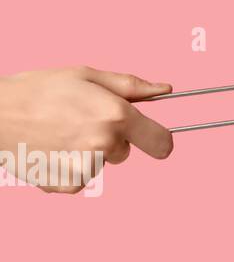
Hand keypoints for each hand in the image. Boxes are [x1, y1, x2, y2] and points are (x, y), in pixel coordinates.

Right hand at [0, 68, 173, 193]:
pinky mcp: (65, 185)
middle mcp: (104, 144)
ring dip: (88, 152)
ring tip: (60, 132)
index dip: (160, 139)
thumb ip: (131, 86)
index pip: (162, 142)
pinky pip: (80, 178)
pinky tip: (51, 149)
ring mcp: (84, 168)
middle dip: (112, 138)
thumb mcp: (88, 76)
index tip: (153, 137)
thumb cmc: (39, 89)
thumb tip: (165, 90)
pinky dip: (69, 167)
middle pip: (126, 151)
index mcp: (116, 116)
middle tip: (82, 121)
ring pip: (101, 163)